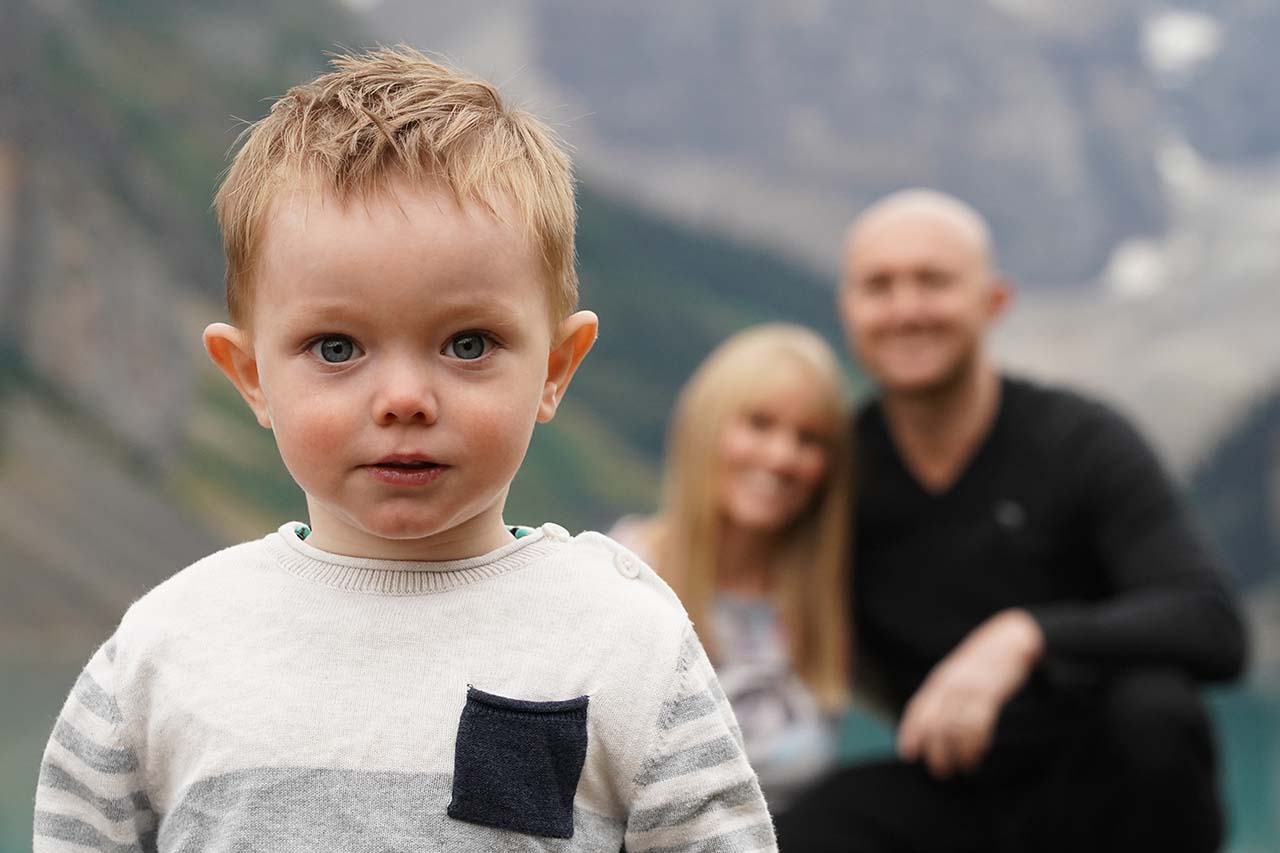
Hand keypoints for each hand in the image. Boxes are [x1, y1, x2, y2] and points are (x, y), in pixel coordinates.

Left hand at [897, 609, 1044, 778]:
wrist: (1010, 639)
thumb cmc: (983, 660)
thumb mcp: (957, 672)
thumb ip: (944, 693)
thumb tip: (933, 724)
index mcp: (940, 680)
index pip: (918, 710)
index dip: (910, 733)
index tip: (908, 754)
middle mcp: (950, 685)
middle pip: (934, 724)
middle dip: (935, 751)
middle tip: (940, 770)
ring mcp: (969, 689)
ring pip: (956, 728)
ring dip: (958, 753)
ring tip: (963, 766)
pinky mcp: (990, 693)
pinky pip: (979, 724)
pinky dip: (976, 743)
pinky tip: (978, 753)